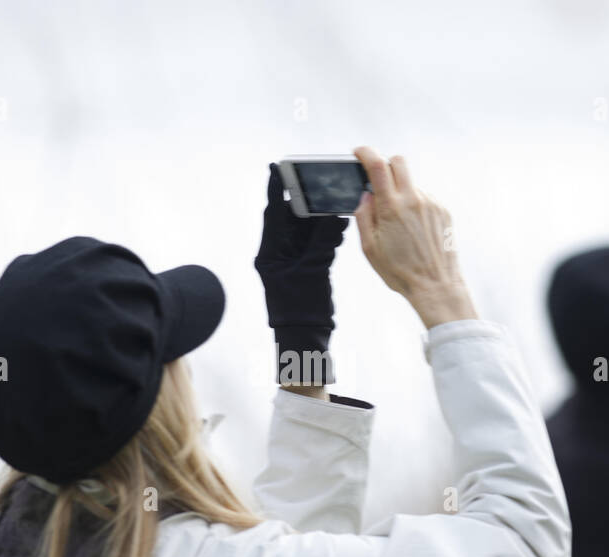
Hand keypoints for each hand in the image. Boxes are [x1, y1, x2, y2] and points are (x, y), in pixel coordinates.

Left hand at [254, 163, 347, 387]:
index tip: (278, 166)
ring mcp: (292, 260)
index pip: (272, 213)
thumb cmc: (300, 309)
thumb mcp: (312, 271)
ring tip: (334, 201)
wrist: (304, 338)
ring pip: (305, 230)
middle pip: (290, 218)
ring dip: (319, 218)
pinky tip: (339, 223)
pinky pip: (315, 243)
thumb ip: (323, 242)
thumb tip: (335, 216)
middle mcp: (278, 253)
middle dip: (305, 201)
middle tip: (318, 182)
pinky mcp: (306, 267)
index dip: (276, 189)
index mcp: (269, 252)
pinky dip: (326, 233)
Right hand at [352, 146, 475, 327]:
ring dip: (400, 192)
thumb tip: (366, 196)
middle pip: (399, 162)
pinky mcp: (443, 211)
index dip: (366, 152)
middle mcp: (414, 200)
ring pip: (411, 183)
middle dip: (385, 165)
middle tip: (378, 183)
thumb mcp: (370, 248)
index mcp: (392, 208)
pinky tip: (413, 229)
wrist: (436, 286)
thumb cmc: (400, 271)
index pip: (378, 165)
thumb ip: (364, 216)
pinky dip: (414, 205)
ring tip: (398, 223)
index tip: (359, 153)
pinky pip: (424, 198)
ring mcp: (431, 204)